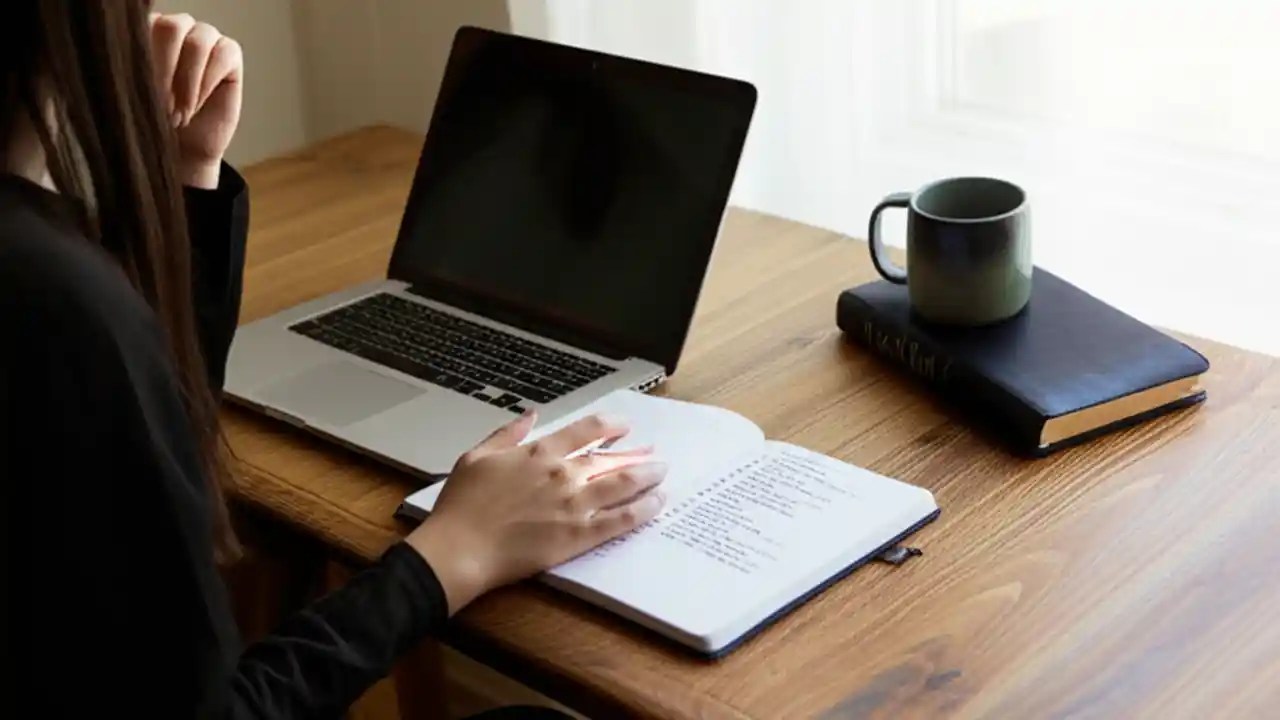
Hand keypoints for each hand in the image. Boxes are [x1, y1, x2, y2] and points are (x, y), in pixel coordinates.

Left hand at [148, 13, 243, 188]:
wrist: (180, 147)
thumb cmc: (152, 119)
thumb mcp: (132, 95)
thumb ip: (133, 69)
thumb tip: (135, 59)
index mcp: (144, 28)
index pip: (142, 24)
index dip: (143, 58)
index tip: (139, 94)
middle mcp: (175, 27)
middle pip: (172, 27)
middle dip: (166, 71)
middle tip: (162, 105)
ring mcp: (204, 37)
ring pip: (198, 42)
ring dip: (187, 83)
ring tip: (179, 114)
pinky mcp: (229, 53)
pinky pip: (223, 55)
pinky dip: (206, 84)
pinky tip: (195, 107)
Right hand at [406, 412, 666, 612]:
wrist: (460, 548)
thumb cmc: (462, 505)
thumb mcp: (477, 457)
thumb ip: (507, 433)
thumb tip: (529, 415)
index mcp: (539, 453)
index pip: (585, 431)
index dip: (609, 426)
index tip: (624, 427)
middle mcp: (562, 475)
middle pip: (610, 459)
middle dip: (636, 454)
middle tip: (654, 454)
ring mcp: (574, 506)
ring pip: (623, 485)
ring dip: (647, 477)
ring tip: (663, 473)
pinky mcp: (578, 536)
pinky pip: (619, 520)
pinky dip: (642, 510)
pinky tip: (657, 504)